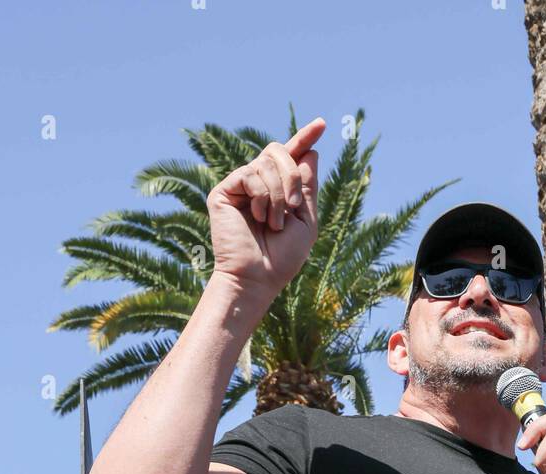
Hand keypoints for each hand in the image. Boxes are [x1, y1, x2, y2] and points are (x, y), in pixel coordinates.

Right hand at [206, 116, 323, 300]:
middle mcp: (258, 184)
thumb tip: (310, 152)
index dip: (305, 138)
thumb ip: (308, 188)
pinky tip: (258, 217)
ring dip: (278, 195)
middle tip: (293, 206)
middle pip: (278, 151)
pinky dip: (261, 196)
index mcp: (279, 190)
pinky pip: (249, 173)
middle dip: (292, 175)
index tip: (322, 124)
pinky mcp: (223, 191)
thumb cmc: (282, 258)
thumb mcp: (306, 222)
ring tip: (273, 223)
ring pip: (265, 162)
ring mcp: (240, 187)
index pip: (291, 157)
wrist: (257, 278)